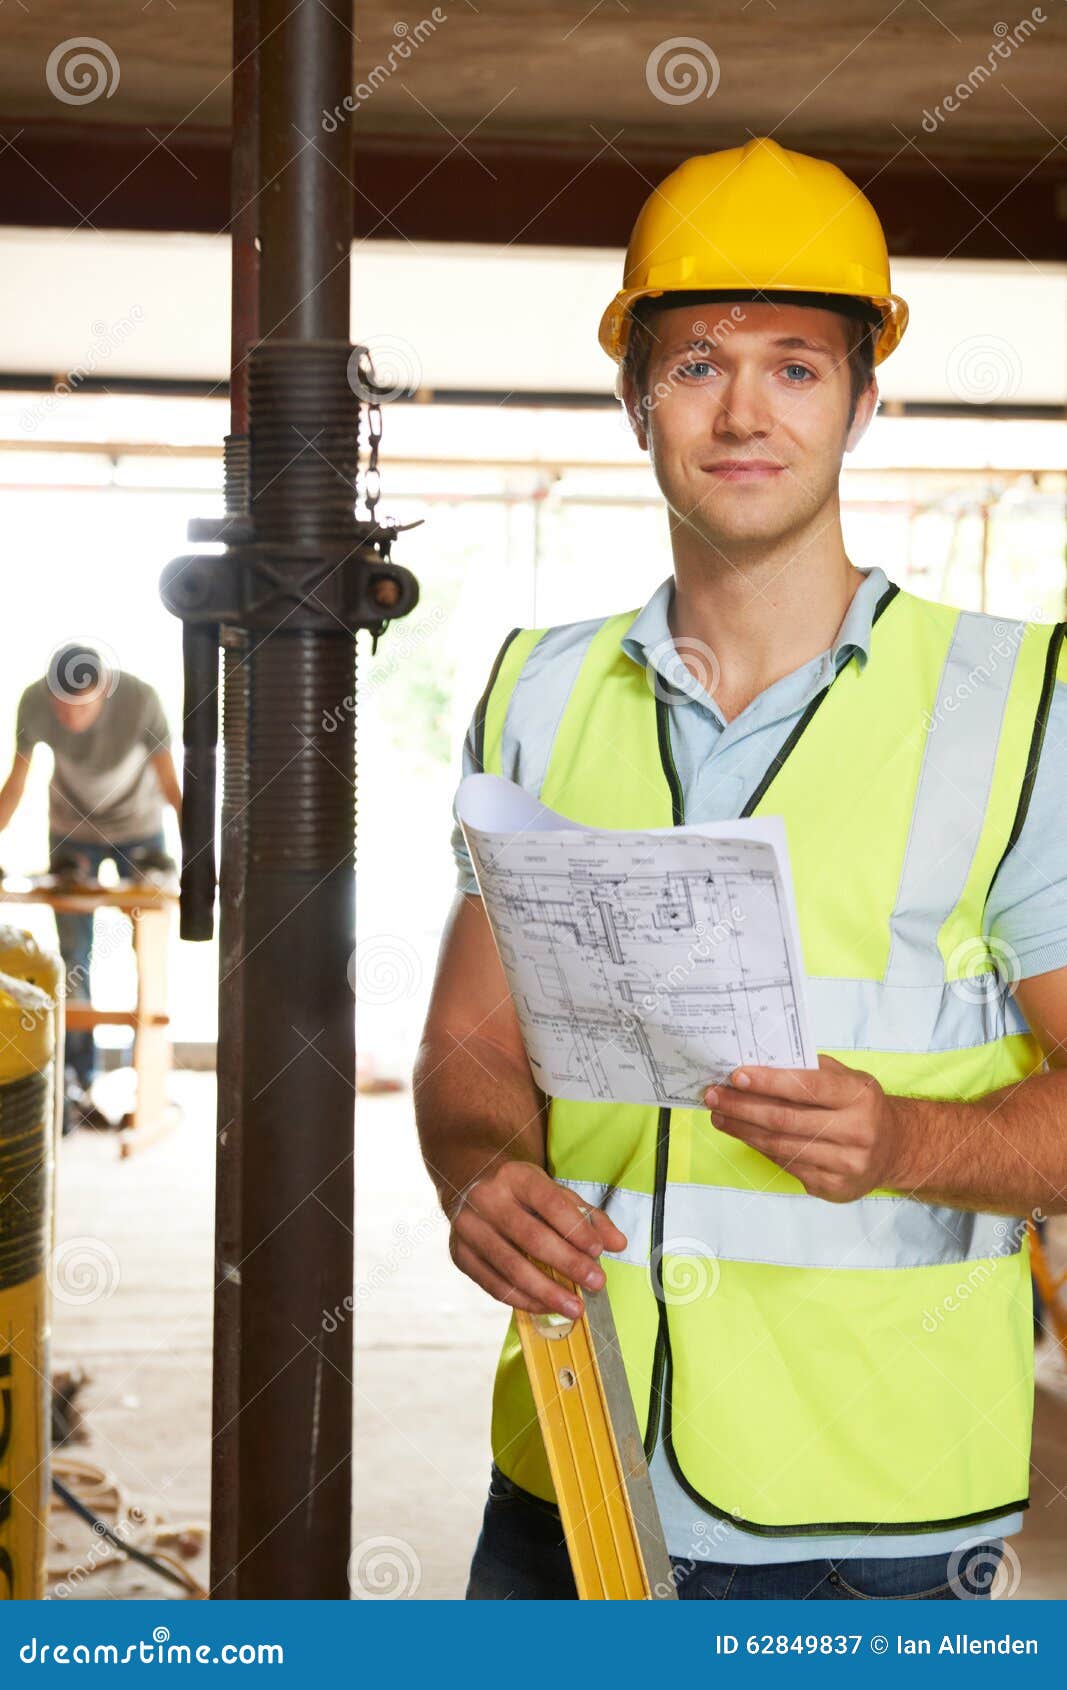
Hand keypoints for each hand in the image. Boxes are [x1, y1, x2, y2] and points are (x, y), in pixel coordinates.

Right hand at [446, 1161, 626, 1318]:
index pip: (549, 1202)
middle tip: (596, 1283)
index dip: (575, 1229)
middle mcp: (487, 1199)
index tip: (598, 1251)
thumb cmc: (520, 1190)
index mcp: (515, 1176)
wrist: (468, 1179)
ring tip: (575, 1307)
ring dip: (547, 1292)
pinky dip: (522, 1300)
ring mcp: (468, 1227)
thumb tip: (618, 1244)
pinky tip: (546, 1307)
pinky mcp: (459, 1253)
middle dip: (567, 1263)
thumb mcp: (553, 1190)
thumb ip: (587, 1216)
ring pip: (510, 1267)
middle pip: (530, 1237)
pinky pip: (493, 1284)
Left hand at [704, 1054, 905, 1202]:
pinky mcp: (834, 1188)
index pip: (807, 1086)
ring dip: (743, 1130)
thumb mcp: (847, 1078)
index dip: (769, 1081)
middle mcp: (857, 1132)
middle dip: (743, 1107)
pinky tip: (744, 1135)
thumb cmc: (860, 1106)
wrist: (894, 1149)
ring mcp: (846, 1164)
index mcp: (859, 1096)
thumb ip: (810, 1069)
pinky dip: (760, 1149)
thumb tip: (759, 1062)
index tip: (736, 1075)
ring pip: (781, 1147)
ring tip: (719, 1116)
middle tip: (714, 1096)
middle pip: (786, 1120)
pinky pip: (787, 1166)